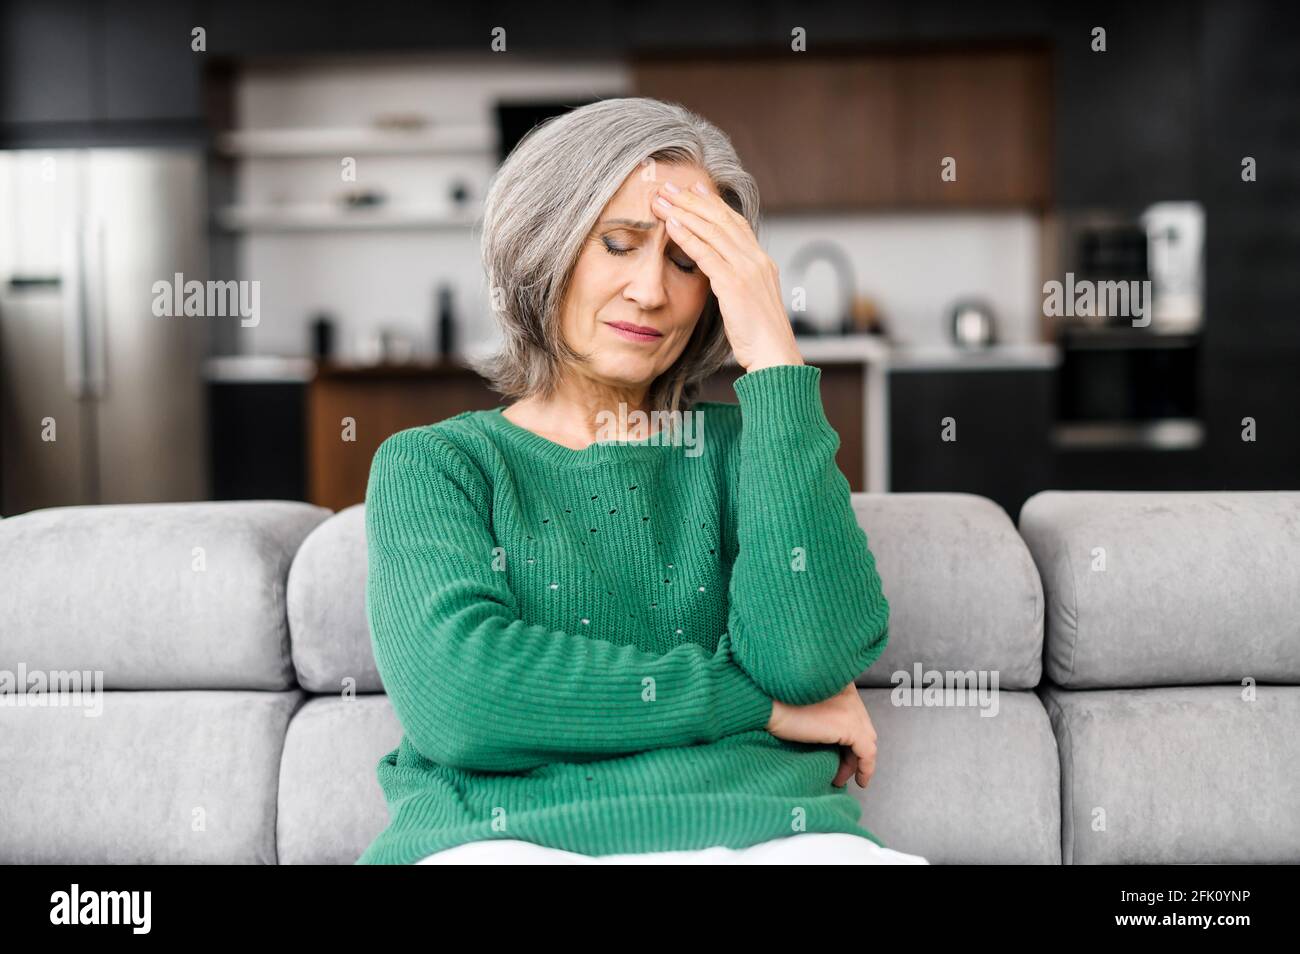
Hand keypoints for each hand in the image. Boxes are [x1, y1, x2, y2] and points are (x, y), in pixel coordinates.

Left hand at [651, 179, 802, 373]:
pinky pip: (706, 255)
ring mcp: (748, 270)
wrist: (776, 357)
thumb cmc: (760, 338)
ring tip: (661, 199)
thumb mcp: (750, 303)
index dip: (713, 203)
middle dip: (693, 200)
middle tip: (669, 185)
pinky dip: (688, 237)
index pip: (735, 222)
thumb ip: (737, 283)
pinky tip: (671, 225)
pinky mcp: (735, 285)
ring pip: (712, 231)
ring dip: (684, 212)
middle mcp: (757, 260)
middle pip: (722, 219)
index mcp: (762, 262)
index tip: (694, 188)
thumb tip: (721, 276)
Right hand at [765, 683, 877, 788]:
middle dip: (853, 751)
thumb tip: (825, 734)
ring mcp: (851, 708)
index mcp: (838, 680)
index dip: (848, 736)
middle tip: (840, 769)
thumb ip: (819, 710)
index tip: (841, 753)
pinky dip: (865, 767)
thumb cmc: (772, 702)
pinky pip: (867, 752)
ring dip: (856, 761)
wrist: (764, 702)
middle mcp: (849, 692)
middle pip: (861, 726)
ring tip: (841, 778)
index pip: (852, 713)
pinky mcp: (849, 725)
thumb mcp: (801, 701)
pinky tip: (860, 780)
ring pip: (866, 739)